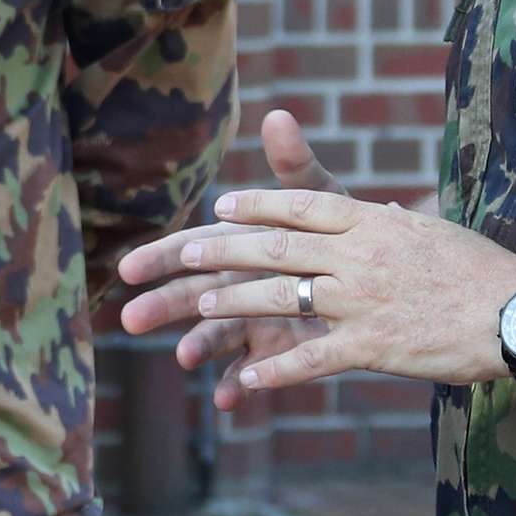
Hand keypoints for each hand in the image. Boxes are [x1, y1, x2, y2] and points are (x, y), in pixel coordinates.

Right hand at [117, 110, 340, 410]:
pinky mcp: (280, 352)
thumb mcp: (324, 198)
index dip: (160, 257)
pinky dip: (239, 386)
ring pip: (220, 335)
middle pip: (194, 293)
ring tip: (185, 358)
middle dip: (164, 305)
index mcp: (242, 245)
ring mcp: (258, 320)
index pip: (191, 247)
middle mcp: (242, 283)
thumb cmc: (344, 230)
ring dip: (200, 345)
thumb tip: (279, 115)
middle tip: (130, 319)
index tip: (127, 267)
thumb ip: (298, 165)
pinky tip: (227, 401)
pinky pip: (256, 373)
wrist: (387, 275)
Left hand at [131, 183, 515, 394]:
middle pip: (278, 246)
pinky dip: (276, 371)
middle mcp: (361, 255)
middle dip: (225, 249)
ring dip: (236, 303)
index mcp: (374, 221)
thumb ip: (391, 224)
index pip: (303, 205)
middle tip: (185, 250)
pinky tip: (245, 381)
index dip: (257, 205)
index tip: (222, 204)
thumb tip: (379, 210)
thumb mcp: (430, 231)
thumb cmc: (482, 272)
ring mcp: (363, 301)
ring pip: (283, 297)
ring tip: (201, 306)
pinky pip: (312, 359)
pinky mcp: (373, 347)